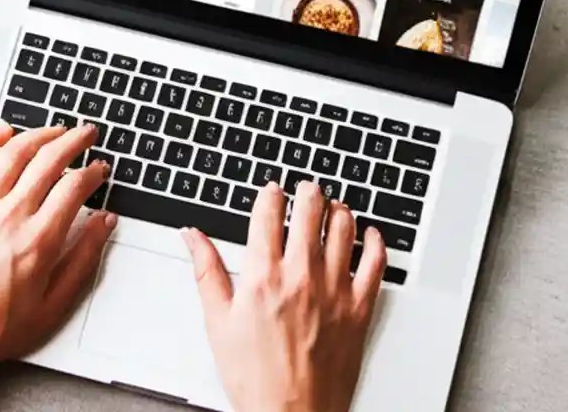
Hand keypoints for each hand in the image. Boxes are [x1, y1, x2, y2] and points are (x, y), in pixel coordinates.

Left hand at [0, 123, 114, 410]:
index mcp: (39, 240)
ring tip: (55, 128)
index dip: (94, 171)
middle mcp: (10, 217)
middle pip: (49, 160)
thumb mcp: (56, 303)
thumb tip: (104, 224)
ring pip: (14, 153)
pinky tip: (2, 131)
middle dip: (74, 141)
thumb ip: (84, 258)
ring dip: (40, 134)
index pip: (75, 186)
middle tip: (87, 135)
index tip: (100, 169)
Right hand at [182, 181, 387, 411]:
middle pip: (310, 209)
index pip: (268, 213)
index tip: (272, 191)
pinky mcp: (360, 307)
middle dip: (307, 191)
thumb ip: (207, 271)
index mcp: (263, 276)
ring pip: (344, 227)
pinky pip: (376, 261)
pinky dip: (375, 241)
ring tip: (332, 208)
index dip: (270, 194)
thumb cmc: (255, 378)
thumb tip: (192, 236)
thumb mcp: (218, 322)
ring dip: (338, 210)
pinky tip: (369, 235)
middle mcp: (301, 275)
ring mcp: (334, 289)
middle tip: (305, 189)